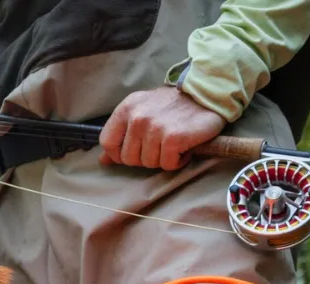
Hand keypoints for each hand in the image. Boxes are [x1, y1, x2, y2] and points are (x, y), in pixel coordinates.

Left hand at [99, 85, 225, 170]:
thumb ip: (121, 134)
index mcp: (127, 109)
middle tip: (161, 144)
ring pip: (149, 163)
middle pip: (128, 158)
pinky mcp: (173, 138)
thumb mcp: (141, 111)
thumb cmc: (173, 106)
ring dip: (164, 158)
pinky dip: (178, 160)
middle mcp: (138, 117)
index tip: (135, 152)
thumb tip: (103, 160)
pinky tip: (184, 146)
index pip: (107, 142)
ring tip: (174, 142)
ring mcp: (155, 127)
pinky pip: (168, 164)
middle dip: (145, 157)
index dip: (119, 154)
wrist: (206, 93)